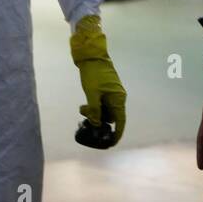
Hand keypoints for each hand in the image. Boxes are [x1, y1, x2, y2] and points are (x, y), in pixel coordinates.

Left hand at [69, 15, 126, 143]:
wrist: (92, 57)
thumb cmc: (94, 74)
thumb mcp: (92, 94)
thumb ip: (94, 110)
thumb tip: (96, 124)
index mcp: (118, 99)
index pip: (120, 122)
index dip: (116, 134)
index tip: (110, 144)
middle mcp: (117, 98)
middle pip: (111, 117)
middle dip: (99, 122)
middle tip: (86, 124)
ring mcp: (112, 94)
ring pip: (104, 111)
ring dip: (94, 114)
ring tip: (81, 109)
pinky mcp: (105, 91)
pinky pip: (101, 104)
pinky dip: (93, 107)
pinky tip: (83, 105)